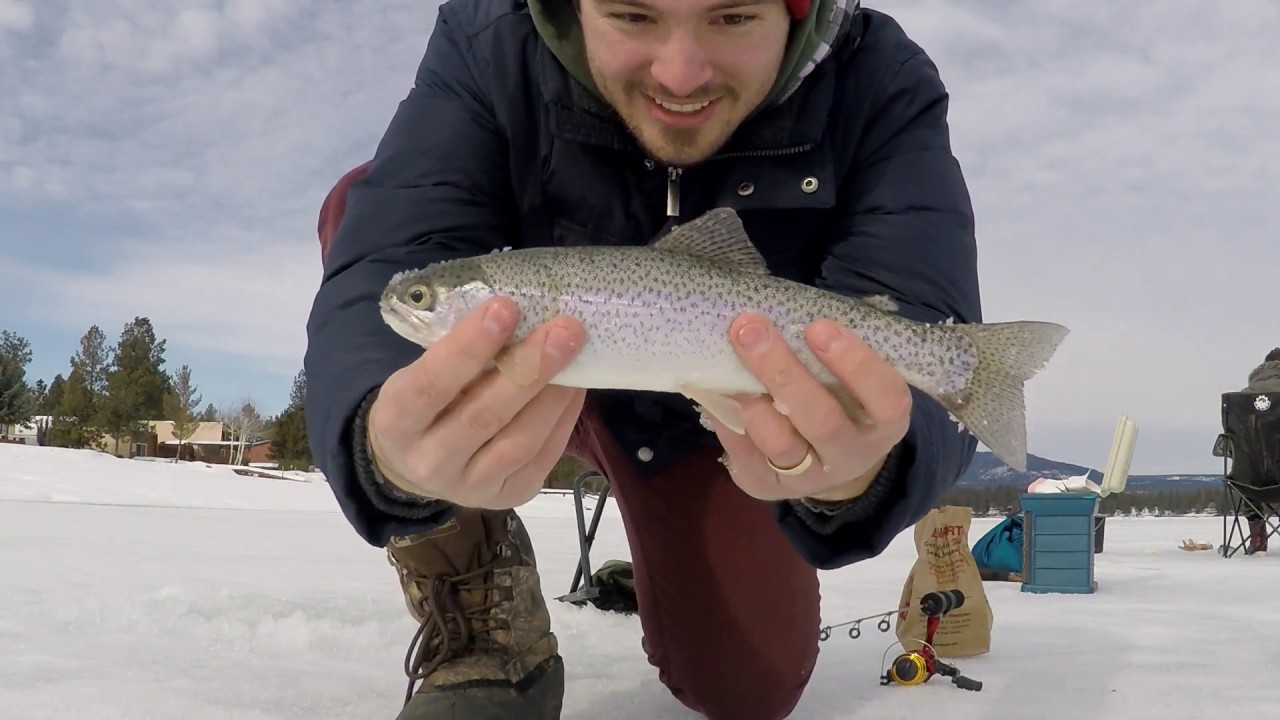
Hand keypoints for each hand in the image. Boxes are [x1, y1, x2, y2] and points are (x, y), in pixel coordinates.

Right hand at [367, 297, 586, 509]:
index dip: (469, 347)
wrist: (414, 464)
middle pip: (484, 416)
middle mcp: (429, 461)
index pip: (433, 383)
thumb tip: (522, 315)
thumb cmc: (425, 403)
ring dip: (553, 396)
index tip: (505, 308)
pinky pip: (541, 459)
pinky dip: (563, 420)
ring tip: (575, 356)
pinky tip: (574, 388)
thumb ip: (460, 354)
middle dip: (529, 369)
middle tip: (564, 330)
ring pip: (519, 442)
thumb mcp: (421, 374)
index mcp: (396, 420)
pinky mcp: (506, 497)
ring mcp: (469, 486)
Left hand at [700, 312, 910, 502]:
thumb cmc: (841, 401)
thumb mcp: (852, 380)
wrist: (830, 463)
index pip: (886, 397)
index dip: (857, 364)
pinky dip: (728, 422)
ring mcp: (810, 477)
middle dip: (783, 371)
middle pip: (822, 420)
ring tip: (731, 364)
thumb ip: (828, 351)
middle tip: (752, 328)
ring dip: (752, 401)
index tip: (820, 327)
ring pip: (781, 444)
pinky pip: (745, 457)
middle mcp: (851, 454)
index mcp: (884, 423)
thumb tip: (777, 312)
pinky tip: (717, 393)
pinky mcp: (770, 487)